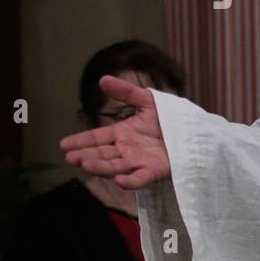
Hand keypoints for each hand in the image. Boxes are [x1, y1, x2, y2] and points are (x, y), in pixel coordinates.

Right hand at [59, 75, 170, 189]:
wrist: (197, 133)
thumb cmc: (172, 119)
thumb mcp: (149, 102)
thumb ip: (127, 92)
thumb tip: (102, 79)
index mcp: (123, 134)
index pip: (97, 138)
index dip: (80, 141)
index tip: (62, 145)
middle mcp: (127, 150)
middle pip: (102, 154)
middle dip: (86, 156)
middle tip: (70, 158)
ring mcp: (140, 162)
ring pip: (116, 167)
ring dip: (101, 167)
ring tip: (85, 164)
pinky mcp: (155, 171)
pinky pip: (140, 178)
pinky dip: (130, 181)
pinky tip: (118, 180)